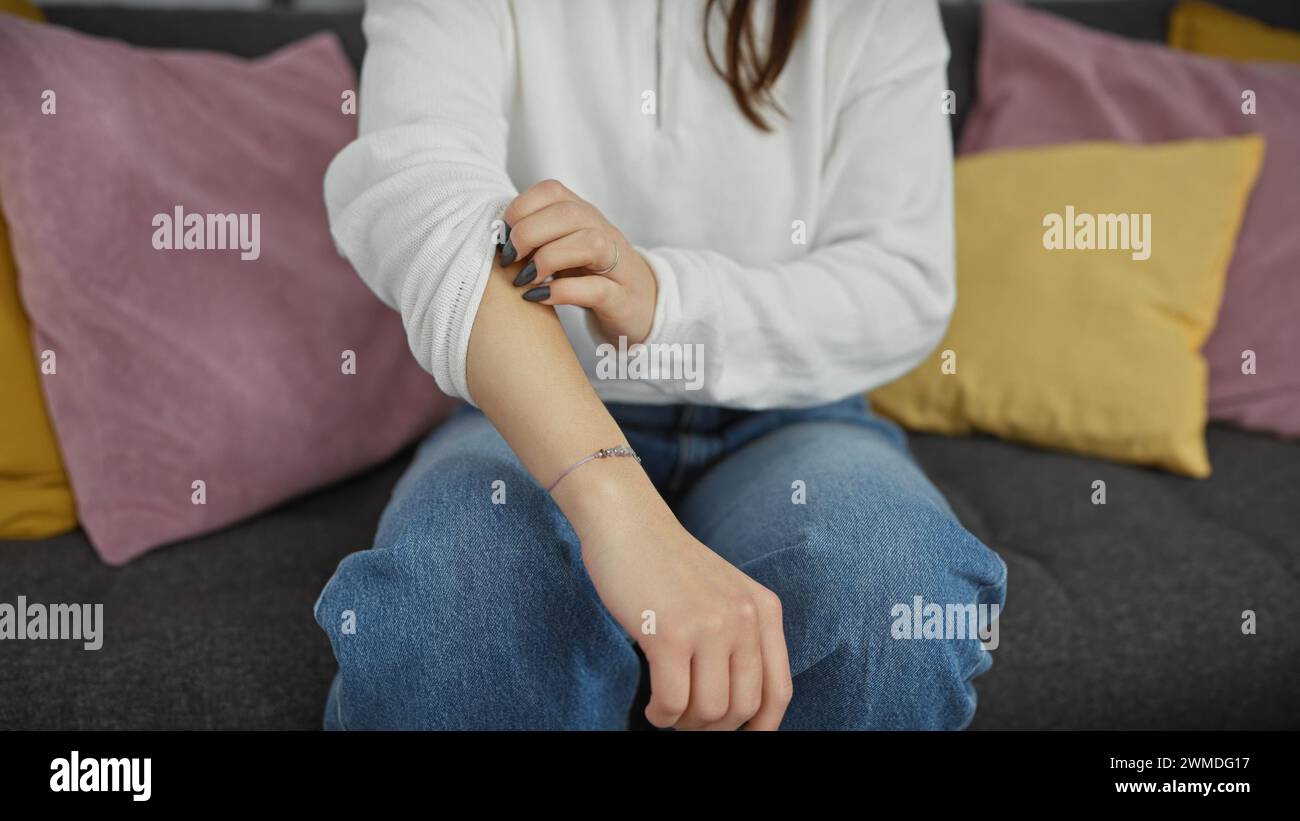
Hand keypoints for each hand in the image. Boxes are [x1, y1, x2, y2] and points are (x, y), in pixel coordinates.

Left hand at [501, 179, 657, 344]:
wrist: (644, 309)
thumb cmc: (594, 279)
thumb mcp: (566, 252)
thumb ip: (538, 239)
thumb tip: (495, 237)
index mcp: (586, 218)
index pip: (553, 191)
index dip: (521, 208)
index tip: (502, 237)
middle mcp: (605, 234)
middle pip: (569, 214)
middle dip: (529, 233)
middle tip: (508, 260)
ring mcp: (618, 267)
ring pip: (589, 243)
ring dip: (548, 259)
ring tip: (525, 280)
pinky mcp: (623, 299)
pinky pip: (597, 288)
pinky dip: (563, 292)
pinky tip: (539, 298)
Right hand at [560, 466, 792, 730]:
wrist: (627, 522)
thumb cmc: (667, 564)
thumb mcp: (723, 593)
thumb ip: (740, 636)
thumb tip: (740, 708)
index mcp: (764, 610)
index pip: (779, 691)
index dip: (760, 727)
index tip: (738, 734)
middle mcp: (744, 618)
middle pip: (743, 708)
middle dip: (713, 728)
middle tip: (687, 720)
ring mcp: (708, 625)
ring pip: (710, 712)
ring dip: (685, 724)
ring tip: (668, 712)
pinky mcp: (669, 633)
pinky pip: (672, 702)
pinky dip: (661, 715)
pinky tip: (652, 706)